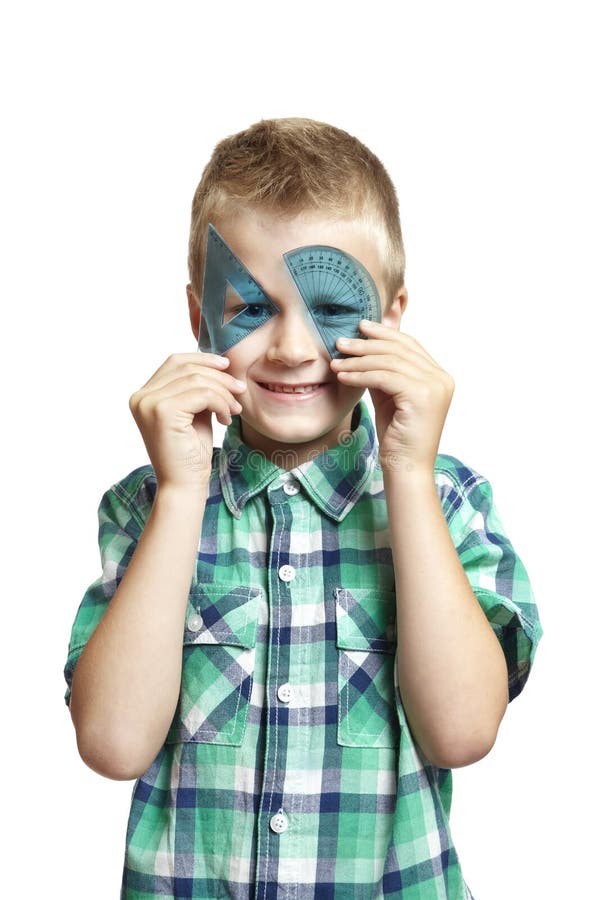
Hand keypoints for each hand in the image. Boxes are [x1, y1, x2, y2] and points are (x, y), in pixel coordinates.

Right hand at [129, 353, 246, 490]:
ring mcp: (148, 403)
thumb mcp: (194, 412)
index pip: (175, 362)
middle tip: (239, 390)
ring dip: (223, 392)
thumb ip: (198, 388)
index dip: (203, 359)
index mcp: (143, 395)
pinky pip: (202, 394)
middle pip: (187, 368)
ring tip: (234, 409)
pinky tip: (225, 418)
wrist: (184, 485)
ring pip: (197, 380)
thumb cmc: (190, 453)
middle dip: (219, 376)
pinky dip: (220, 403)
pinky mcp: (162, 412)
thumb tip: (218, 362)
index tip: (227, 366)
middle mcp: (140, 397)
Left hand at [331, 320, 453, 474]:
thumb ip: (383, 372)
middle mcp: (441, 378)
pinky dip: (360, 375)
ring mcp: (434, 386)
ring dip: (358, 360)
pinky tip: (343, 376)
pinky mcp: (421, 396)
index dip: (385, 333)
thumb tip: (364, 347)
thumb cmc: (398, 437)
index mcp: (439, 376)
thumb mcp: (388, 396)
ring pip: (389, 362)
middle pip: (399, 349)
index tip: (360, 327)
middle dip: (367, 343)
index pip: (410, 344)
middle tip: (341, 341)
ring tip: (336, 361)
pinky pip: (384, 377)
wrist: (406, 468)